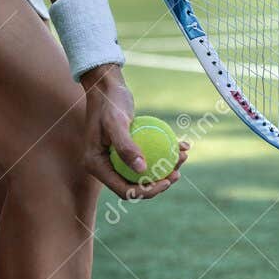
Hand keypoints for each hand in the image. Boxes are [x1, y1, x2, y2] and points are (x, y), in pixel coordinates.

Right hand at [81, 65, 186, 200]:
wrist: (106, 87)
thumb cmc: (109, 102)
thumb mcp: (116, 122)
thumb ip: (126, 147)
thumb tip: (142, 170)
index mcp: (96, 165)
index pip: (124, 190)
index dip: (147, 191)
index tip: (166, 181)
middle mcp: (105, 165)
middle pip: (135, 185)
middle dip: (158, 183)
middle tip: (177, 173)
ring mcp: (115, 158)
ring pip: (143, 172)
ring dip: (165, 167)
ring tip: (182, 156)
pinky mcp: (126, 148)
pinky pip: (147, 155)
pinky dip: (164, 151)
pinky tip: (181, 144)